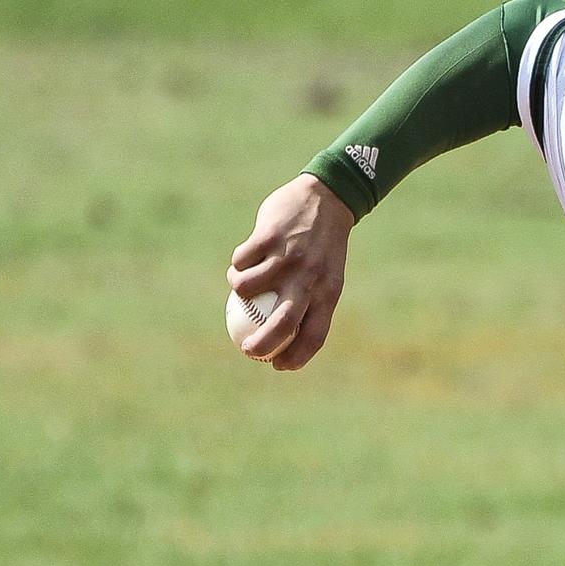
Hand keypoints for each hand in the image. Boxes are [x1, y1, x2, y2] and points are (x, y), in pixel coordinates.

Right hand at [229, 175, 353, 369]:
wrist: (326, 200)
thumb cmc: (323, 247)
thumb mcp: (326, 276)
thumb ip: (309, 302)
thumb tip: (285, 337)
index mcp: (328, 293)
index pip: (313, 335)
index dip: (296, 357)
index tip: (279, 366)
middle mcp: (309, 279)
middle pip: (282, 323)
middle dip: (261, 344)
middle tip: (247, 349)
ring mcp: (287, 258)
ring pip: (247, 288)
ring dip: (238, 290)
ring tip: (240, 286)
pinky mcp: (268, 237)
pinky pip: (241, 260)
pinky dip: (237, 265)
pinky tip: (241, 262)